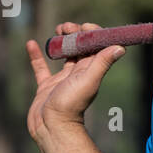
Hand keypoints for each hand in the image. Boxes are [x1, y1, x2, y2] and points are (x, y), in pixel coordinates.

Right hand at [25, 22, 124, 141]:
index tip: (83, 26)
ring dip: (61, 41)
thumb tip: (121, 46)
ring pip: (63, 55)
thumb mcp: (88, 80)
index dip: (91, 34)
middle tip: (65, 27)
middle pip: (80, 48)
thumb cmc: (71, 104)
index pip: (95, 46)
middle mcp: (78, 73)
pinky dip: (36, 55)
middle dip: (75, 33)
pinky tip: (31, 43)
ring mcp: (61, 80)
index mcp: (90, 70)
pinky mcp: (46, 86)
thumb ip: (102, 63)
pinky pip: (41, 68)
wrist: (52, 126)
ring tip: (56, 30)